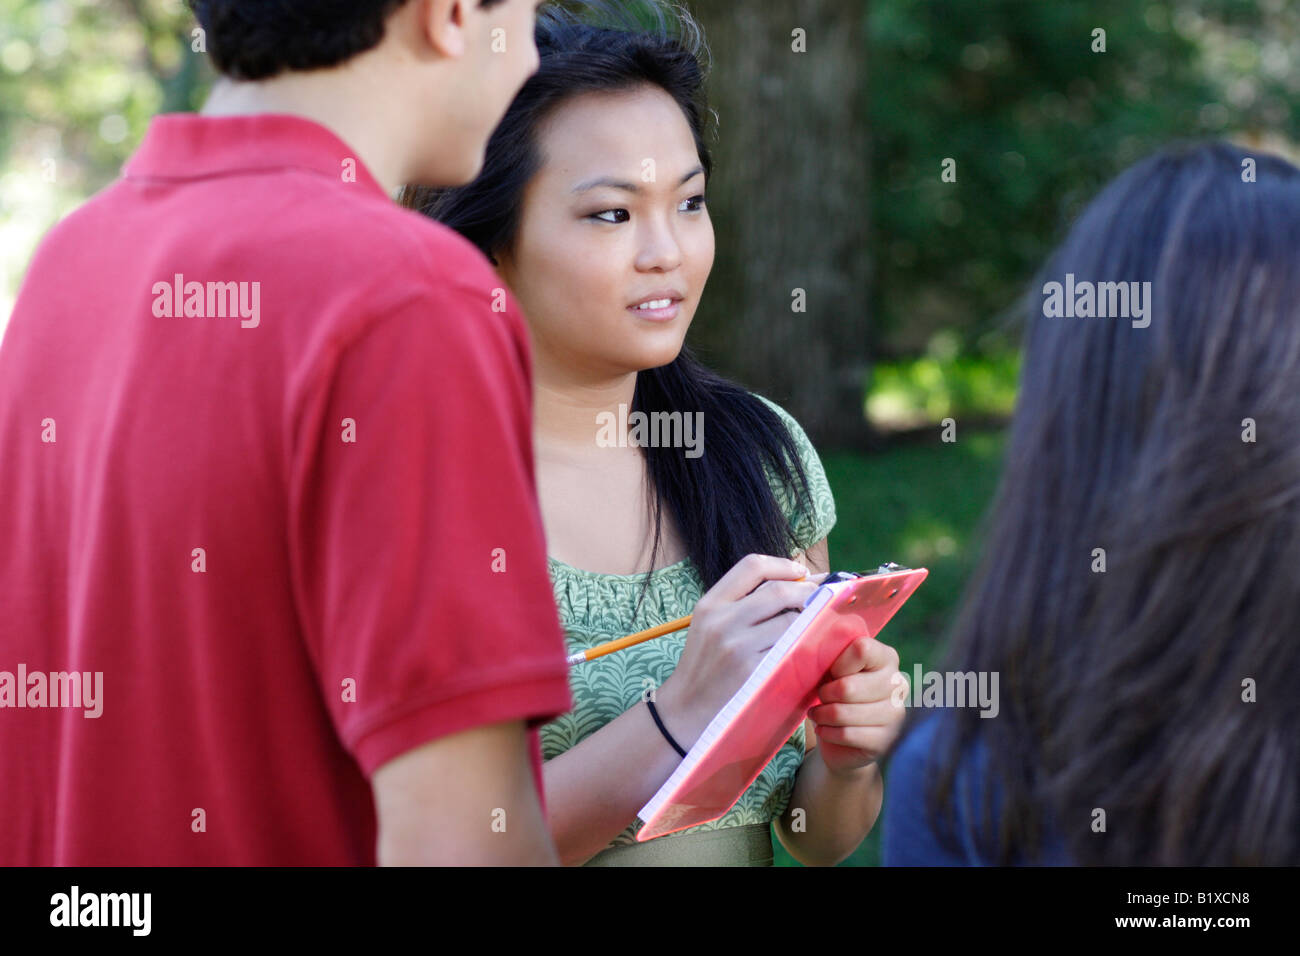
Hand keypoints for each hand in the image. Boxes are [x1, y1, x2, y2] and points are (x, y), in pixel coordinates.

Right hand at [657, 554, 822, 747]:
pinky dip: (805, 647)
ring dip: (810, 622)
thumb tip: (796, 575)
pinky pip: (792, 650)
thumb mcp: (710, 626)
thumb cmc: (706, 667)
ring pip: (790, 621)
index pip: (752, 566)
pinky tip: (807, 650)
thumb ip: (742, 602)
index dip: (783, 565)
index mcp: (710, 604)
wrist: (686, 711)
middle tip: (822, 599)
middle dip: (807, 592)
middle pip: (778, 590)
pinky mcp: (754, 672)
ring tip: (815, 627)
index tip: (801, 572)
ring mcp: (738, 647)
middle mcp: (722, 621)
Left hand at [806, 636, 905, 776]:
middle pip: (848, 686)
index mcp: (887, 658)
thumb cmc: (838, 694)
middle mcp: (898, 684)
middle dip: (825, 694)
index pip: (862, 649)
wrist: (846, 737)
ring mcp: (895, 714)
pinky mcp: (886, 740)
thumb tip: (812, 653)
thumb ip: (832, 658)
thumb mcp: (835, 670)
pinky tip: (825, 730)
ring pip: (844, 713)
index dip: (838, 663)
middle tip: (821, 697)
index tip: (832, 672)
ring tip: (818, 714)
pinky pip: (847, 734)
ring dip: (823, 715)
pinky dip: (828, 732)